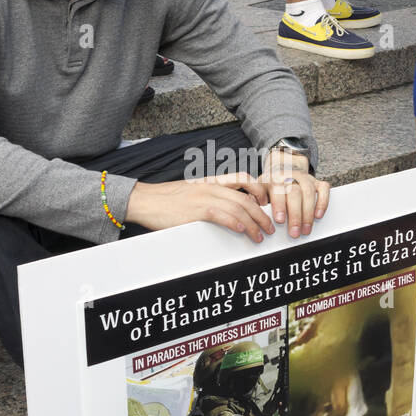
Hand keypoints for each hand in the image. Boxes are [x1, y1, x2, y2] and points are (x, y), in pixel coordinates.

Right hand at [126, 174, 275, 243]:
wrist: (145, 200)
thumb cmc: (166, 199)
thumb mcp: (192, 192)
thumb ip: (209, 196)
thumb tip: (225, 209)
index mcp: (211, 182)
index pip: (243, 179)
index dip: (260, 191)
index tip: (267, 203)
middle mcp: (211, 187)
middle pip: (246, 198)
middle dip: (262, 214)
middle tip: (270, 227)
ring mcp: (204, 198)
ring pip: (238, 209)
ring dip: (253, 224)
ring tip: (259, 236)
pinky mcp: (196, 211)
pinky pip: (221, 215)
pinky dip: (235, 223)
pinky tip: (242, 230)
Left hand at [256, 148, 329, 239]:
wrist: (284, 167)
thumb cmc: (270, 185)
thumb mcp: (258, 189)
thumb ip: (254, 200)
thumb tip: (251, 213)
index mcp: (274, 179)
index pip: (277, 190)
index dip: (279, 205)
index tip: (280, 220)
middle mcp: (290, 177)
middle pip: (295, 193)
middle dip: (295, 215)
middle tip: (294, 232)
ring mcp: (305, 178)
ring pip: (308, 193)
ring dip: (307, 213)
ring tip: (306, 229)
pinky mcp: (316, 182)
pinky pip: (323, 189)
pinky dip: (322, 202)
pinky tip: (318, 215)